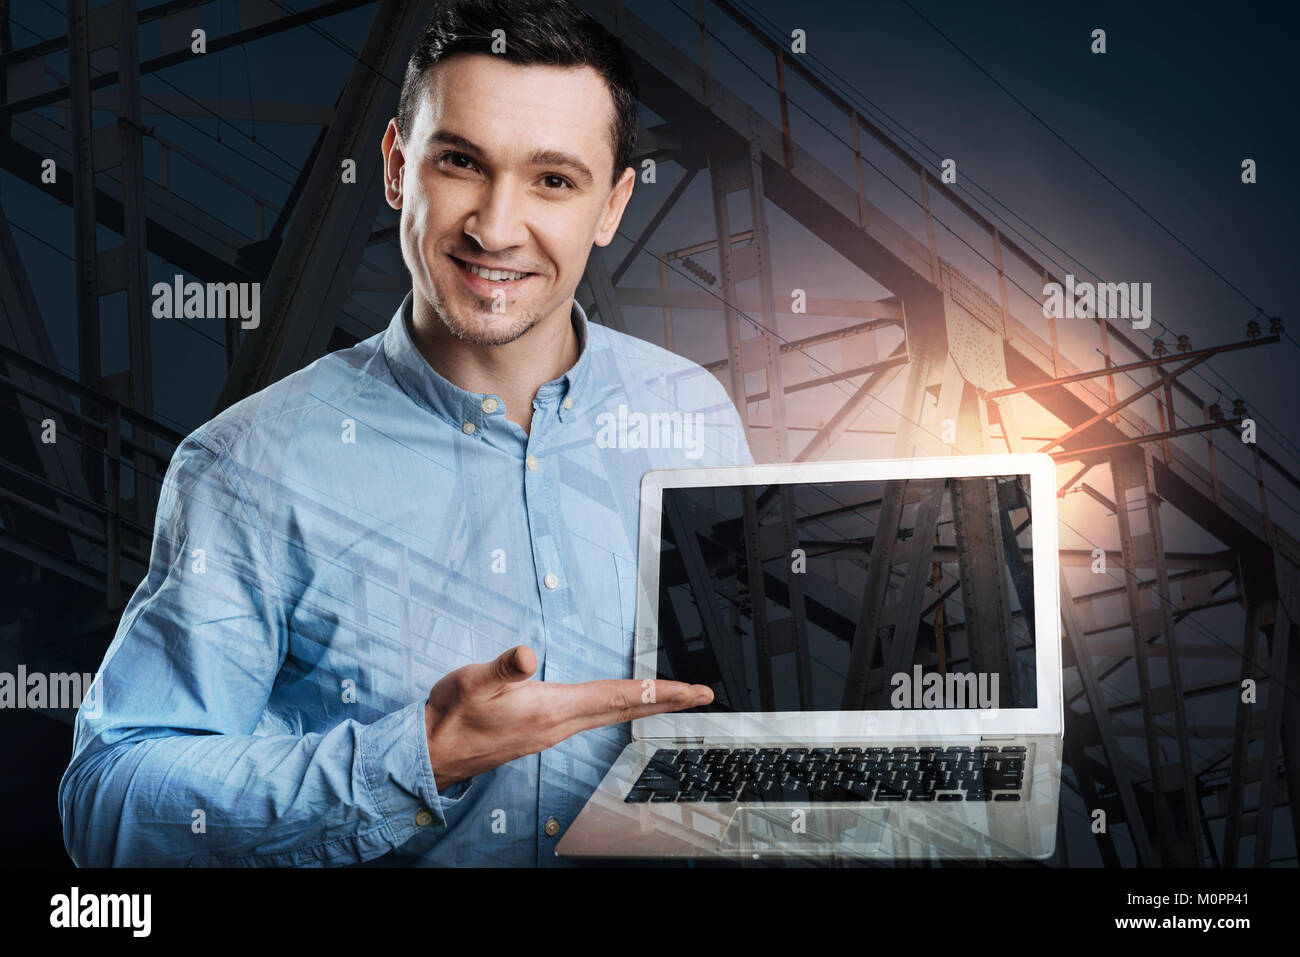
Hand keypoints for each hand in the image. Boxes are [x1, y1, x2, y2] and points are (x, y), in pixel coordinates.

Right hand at [424, 645, 712, 788]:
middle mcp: (560, 725)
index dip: (658, 692)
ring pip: (612, 715)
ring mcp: (553, 732)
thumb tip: (527, 655)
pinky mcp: (542, 732)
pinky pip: (594, 718)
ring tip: (673, 697)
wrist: (433, 751)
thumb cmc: (453, 715)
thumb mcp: (475, 680)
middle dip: (667, 702)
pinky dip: (618, 708)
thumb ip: (503, 667)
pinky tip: (619, 706)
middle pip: (625, 710)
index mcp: (553, 710)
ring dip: (645, 705)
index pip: (617, 697)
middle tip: (703, 694)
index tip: (693, 691)